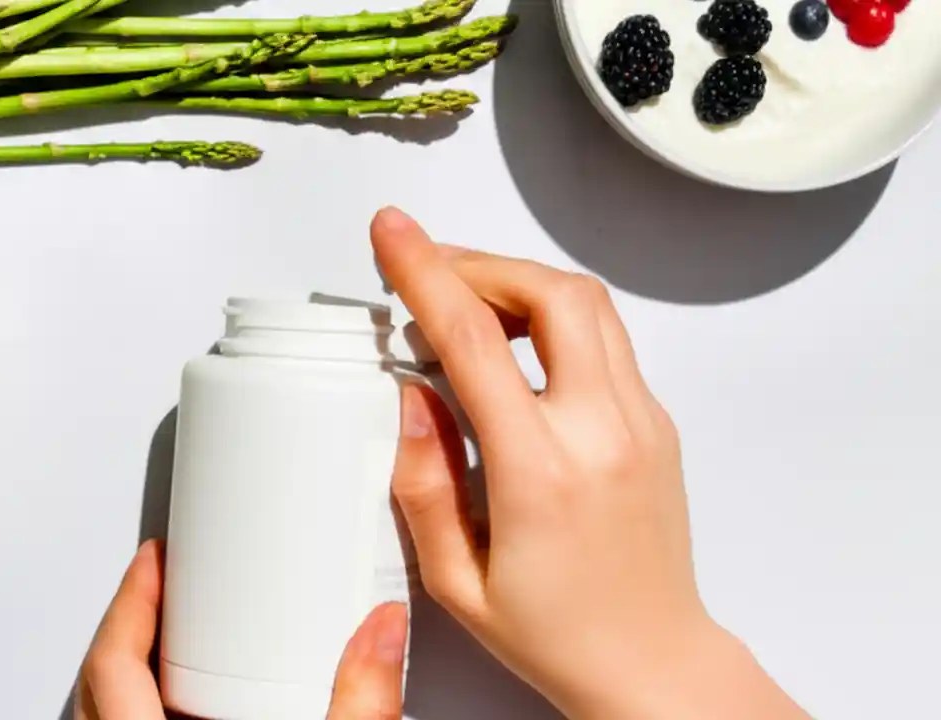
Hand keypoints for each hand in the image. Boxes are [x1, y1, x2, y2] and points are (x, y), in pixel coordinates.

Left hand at [73, 540, 409, 719]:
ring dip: (141, 667)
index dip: (131, 599)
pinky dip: (156, 707)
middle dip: (132, 620)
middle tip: (165, 582)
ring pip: (111, 710)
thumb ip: (356, 704)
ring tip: (181, 635)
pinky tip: (201, 710)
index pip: (111, 659)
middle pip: (101, 678)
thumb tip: (381, 635)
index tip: (155, 556)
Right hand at [371, 207, 809, 719]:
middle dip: (480, 264)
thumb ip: (422, 482)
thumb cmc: (557, 635)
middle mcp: (602, 432)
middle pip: (549, 293)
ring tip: (466, 303)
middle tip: (429, 272)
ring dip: (521, 283)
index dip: (425, 274)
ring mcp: (640, 422)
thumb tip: (407, 398)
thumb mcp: (457, 578)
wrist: (653, 662)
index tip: (392, 234)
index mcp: (542, 473)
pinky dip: (553, 316)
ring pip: (587, 304)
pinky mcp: (655, 423)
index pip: (475, 341)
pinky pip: (605, 338)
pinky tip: (513, 346)